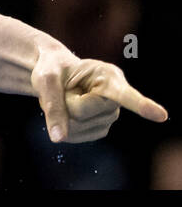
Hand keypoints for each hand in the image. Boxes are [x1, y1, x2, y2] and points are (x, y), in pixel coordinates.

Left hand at [31, 47, 167, 143]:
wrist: (54, 74)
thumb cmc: (51, 68)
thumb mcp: (46, 79)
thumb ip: (52, 105)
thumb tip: (59, 138)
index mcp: (107, 75)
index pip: (124, 94)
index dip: (142, 105)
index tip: (160, 115)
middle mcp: (115, 97)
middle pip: (82, 112)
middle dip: (64, 104)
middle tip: (63, 88)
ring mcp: (110, 115)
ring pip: (78, 127)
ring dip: (63, 115)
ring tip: (67, 97)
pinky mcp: (101, 128)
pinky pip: (76, 136)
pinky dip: (64, 126)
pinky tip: (67, 111)